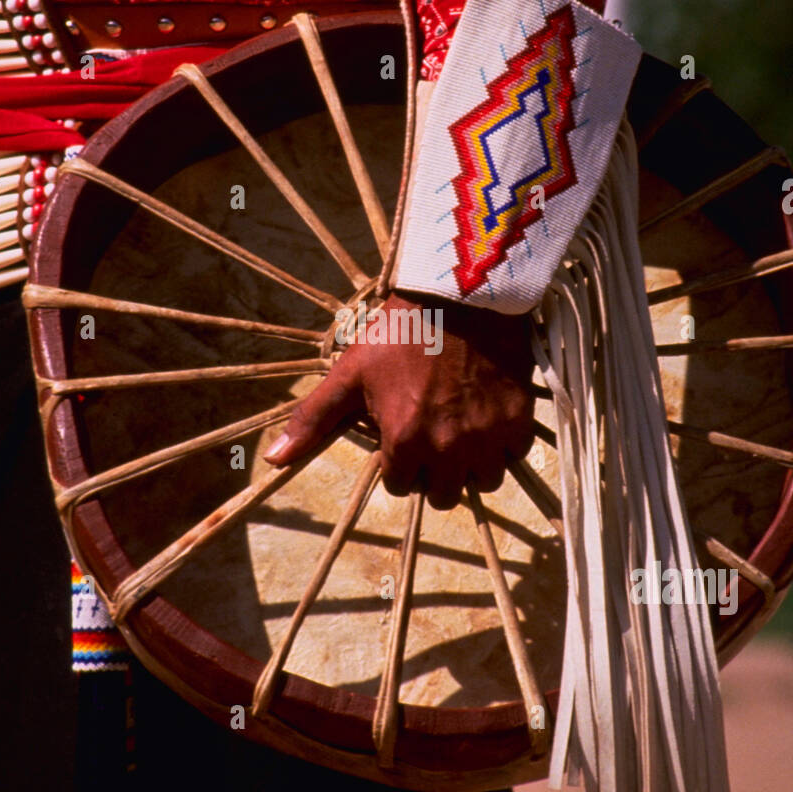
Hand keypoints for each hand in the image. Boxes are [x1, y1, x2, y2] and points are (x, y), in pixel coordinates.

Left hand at [263, 290, 535, 509]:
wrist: (461, 295)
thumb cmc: (400, 333)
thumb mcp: (349, 374)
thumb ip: (313, 421)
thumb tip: (274, 460)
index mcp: (404, 442)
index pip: (402, 486)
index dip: (398, 463)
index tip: (401, 434)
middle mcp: (448, 449)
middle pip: (444, 495)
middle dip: (435, 473)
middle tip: (432, 438)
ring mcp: (487, 438)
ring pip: (483, 481)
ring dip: (471, 466)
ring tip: (462, 433)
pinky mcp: (518, 421)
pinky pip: (513, 455)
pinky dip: (503, 444)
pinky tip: (487, 417)